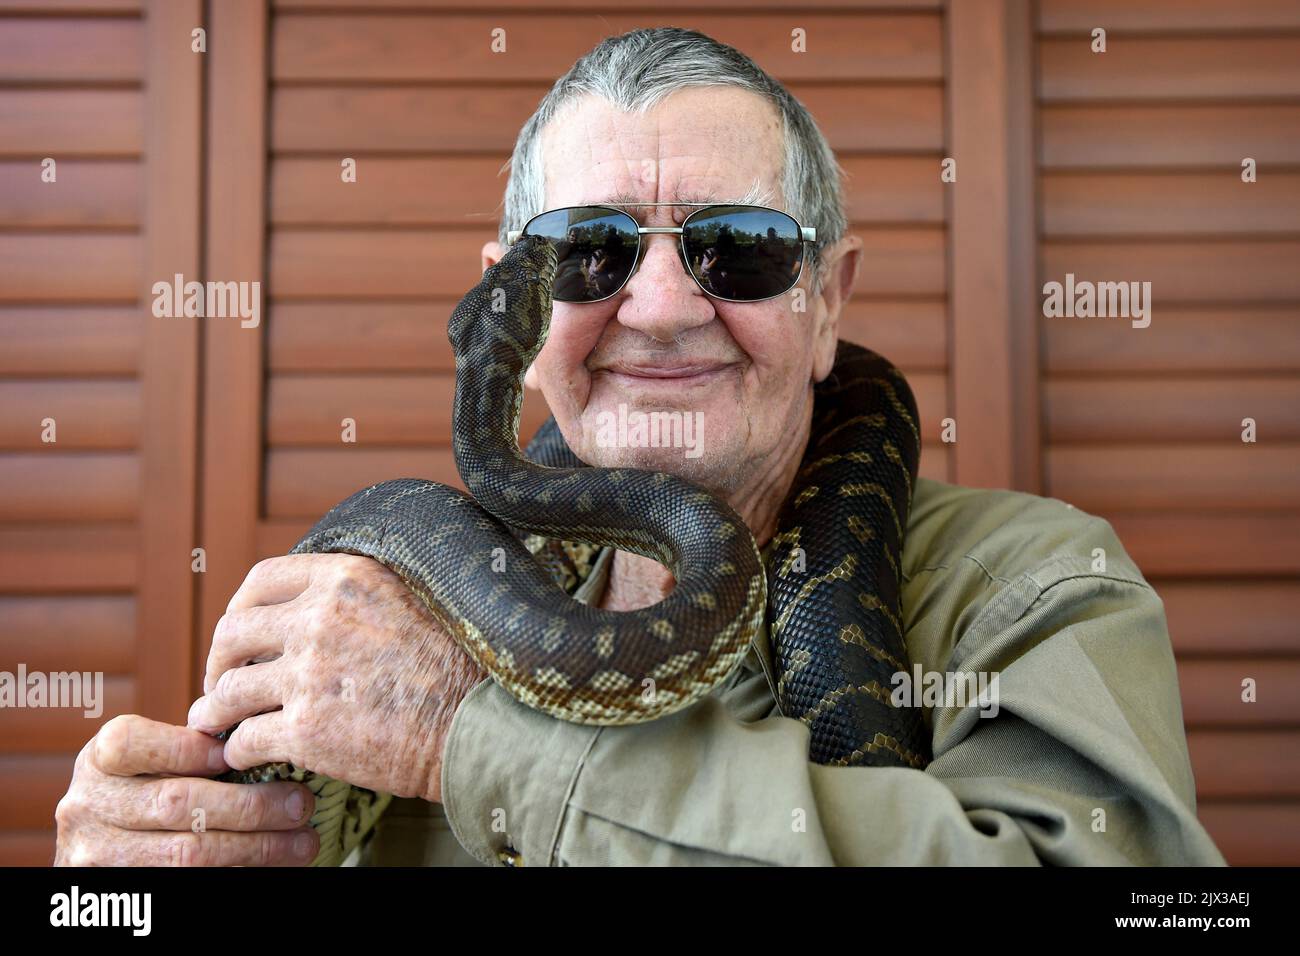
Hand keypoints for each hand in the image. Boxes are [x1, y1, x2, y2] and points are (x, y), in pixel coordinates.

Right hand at [54, 715, 317, 865]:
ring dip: (256, 847)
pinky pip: (189, 882)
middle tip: (301, 804)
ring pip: (186, 854)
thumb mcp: (154, 759)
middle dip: (249, 805)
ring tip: (303, 841)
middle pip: (175, 803)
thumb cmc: (151, 787)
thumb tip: (267, 736)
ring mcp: (96, 854)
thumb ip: (192, 747)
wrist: (112, 845)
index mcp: (98, 759)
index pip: (135, 744)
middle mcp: (87, 806)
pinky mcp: (119, 893)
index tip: (246, 752)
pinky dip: (238, 871)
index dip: (191, 749)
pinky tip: (273, 863)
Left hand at [189, 553, 486, 802]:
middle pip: (233, 632)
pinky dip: (237, 751)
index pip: (263, 579)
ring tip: (218, 723)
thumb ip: (361, 594)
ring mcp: (308, 675)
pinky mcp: (306, 731)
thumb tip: (323, 604)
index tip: (242, 631)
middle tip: (223, 681)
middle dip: (220, 660)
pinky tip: (245, 756)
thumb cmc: (459, 666)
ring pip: (229, 690)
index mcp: (346, 579)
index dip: (241, 608)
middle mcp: (319, 619)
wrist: (480, 723)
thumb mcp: (413, 598)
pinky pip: (245, 739)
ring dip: (217, 710)